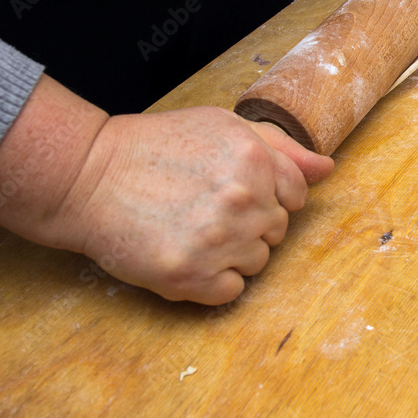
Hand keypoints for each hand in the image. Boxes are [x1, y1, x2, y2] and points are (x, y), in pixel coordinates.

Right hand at [0, 76, 333, 304]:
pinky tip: (187, 254)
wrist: (88, 176)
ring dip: (232, 253)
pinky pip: (231, 291)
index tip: (235, 192)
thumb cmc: (158, 147)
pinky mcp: (190, 276)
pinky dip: (213, 281)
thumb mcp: (224, 126)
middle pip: (277, 232)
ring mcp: (218, 240)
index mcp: (256, 160)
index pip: (295, 198)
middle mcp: (244, 200)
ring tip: (193, 230)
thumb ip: (282, 149)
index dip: (267, 197)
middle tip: (206, 209)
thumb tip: (329, 169)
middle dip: (250, 223)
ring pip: (257, 263)